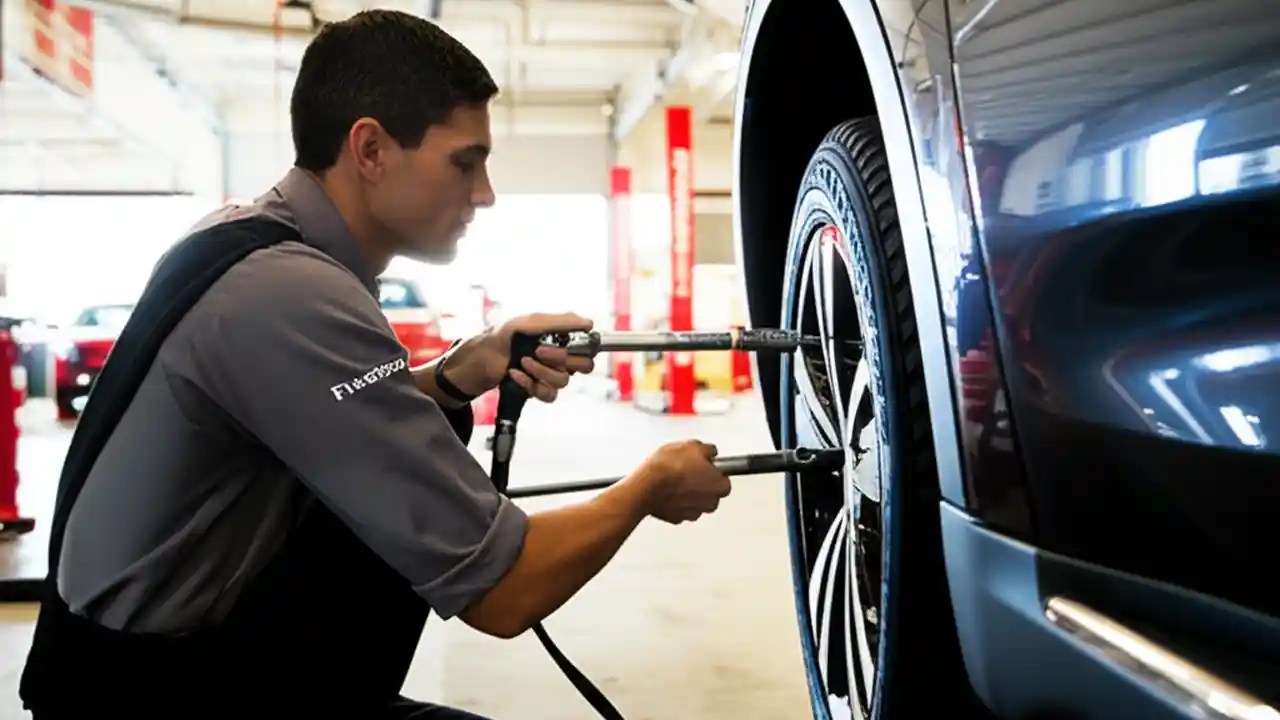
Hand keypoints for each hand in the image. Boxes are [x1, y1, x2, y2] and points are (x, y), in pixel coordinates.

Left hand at [442, 312, 595, 401]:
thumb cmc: (496, 339)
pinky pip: (548, 394)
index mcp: (557, 337)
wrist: (472, 365)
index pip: (587, 344)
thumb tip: (587, 322)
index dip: (583, 345)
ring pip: (564, 380)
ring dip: (541, 371)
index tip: (569, 342)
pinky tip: (514, 375)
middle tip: (539, 351)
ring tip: (521, 362)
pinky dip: (530, 384)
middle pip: (582, 365)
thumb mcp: (525, 323)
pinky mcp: (537, 390)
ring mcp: (548, 375)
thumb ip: (557, 321)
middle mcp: (557, 356)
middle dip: (560, 358)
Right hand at [635, 440, 731, 523]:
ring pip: (695, 502)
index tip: (705, 464)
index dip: (713, 470)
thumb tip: (709, 452)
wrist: (647, 485)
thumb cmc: (670, 468)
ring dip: (688, 493)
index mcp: (720, 486)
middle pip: (711, 493)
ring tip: (675, 479)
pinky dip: (675, 501)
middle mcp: (710, 503)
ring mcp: (693, 513)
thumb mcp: (693, 446)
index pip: (724, 479)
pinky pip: (679, 508)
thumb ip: (708, 450)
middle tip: (689, 470)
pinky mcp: (676, 518)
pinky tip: (667, 489)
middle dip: (702, 483)